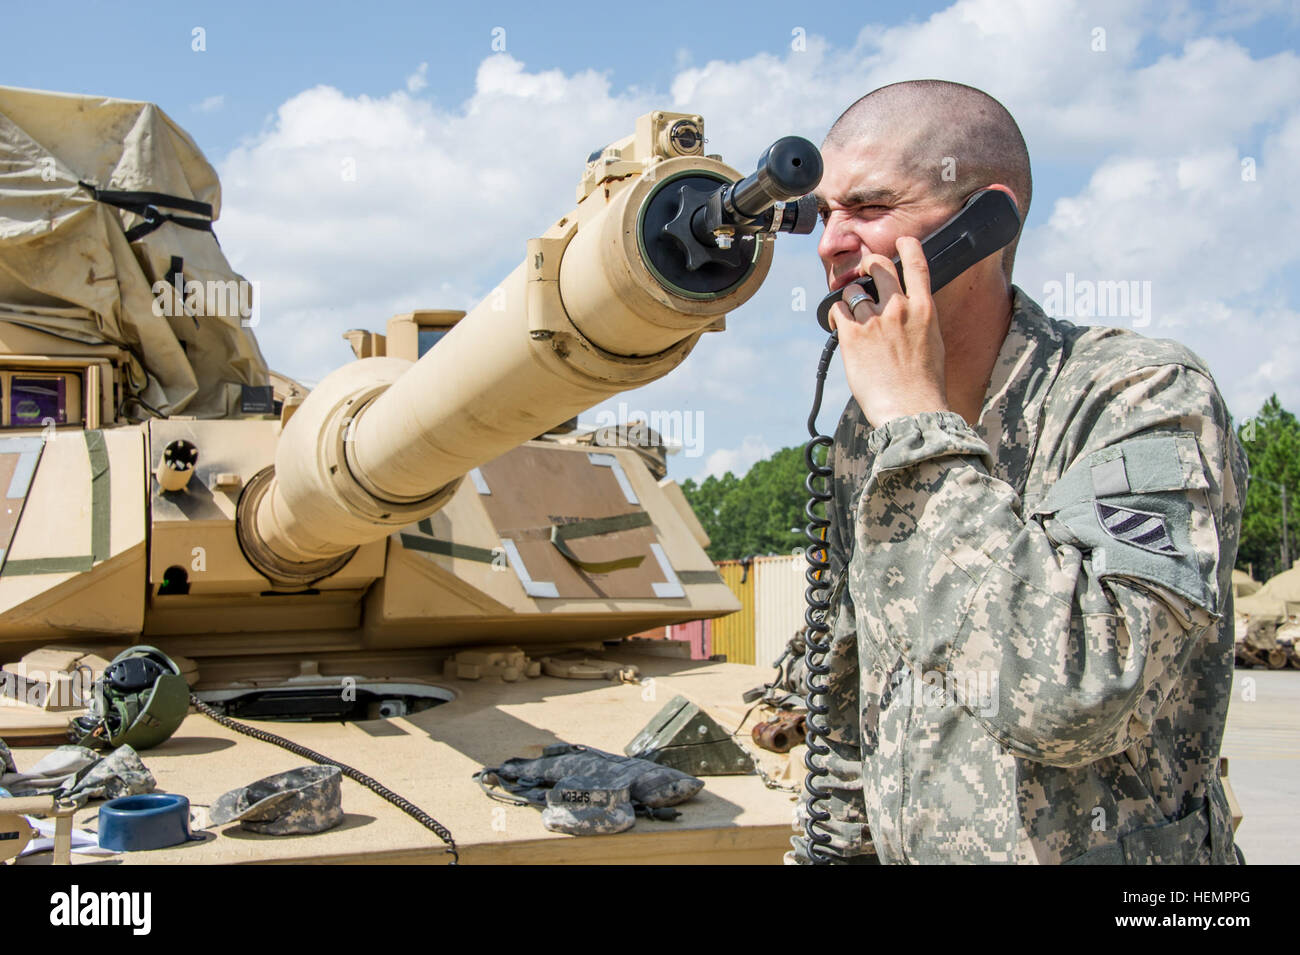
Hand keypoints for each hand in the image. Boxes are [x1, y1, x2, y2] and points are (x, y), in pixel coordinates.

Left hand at [828, 236, 948, 428]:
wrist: (911, 409)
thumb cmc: (924, 384)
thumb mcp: (932, 343)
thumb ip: (918, 320)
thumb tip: (905, 310)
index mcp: (924, 310)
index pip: (917, 264)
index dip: (908, 246)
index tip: (902, 241)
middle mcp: (899, 309)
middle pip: (878, 265)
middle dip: (869, 264)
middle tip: (865, 272)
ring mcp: (874, 320)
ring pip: (853, 290)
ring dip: (851, 300)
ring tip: (855, 319)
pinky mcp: (852, 336)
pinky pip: (837, 311)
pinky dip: (836, 316)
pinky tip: (841, 328)